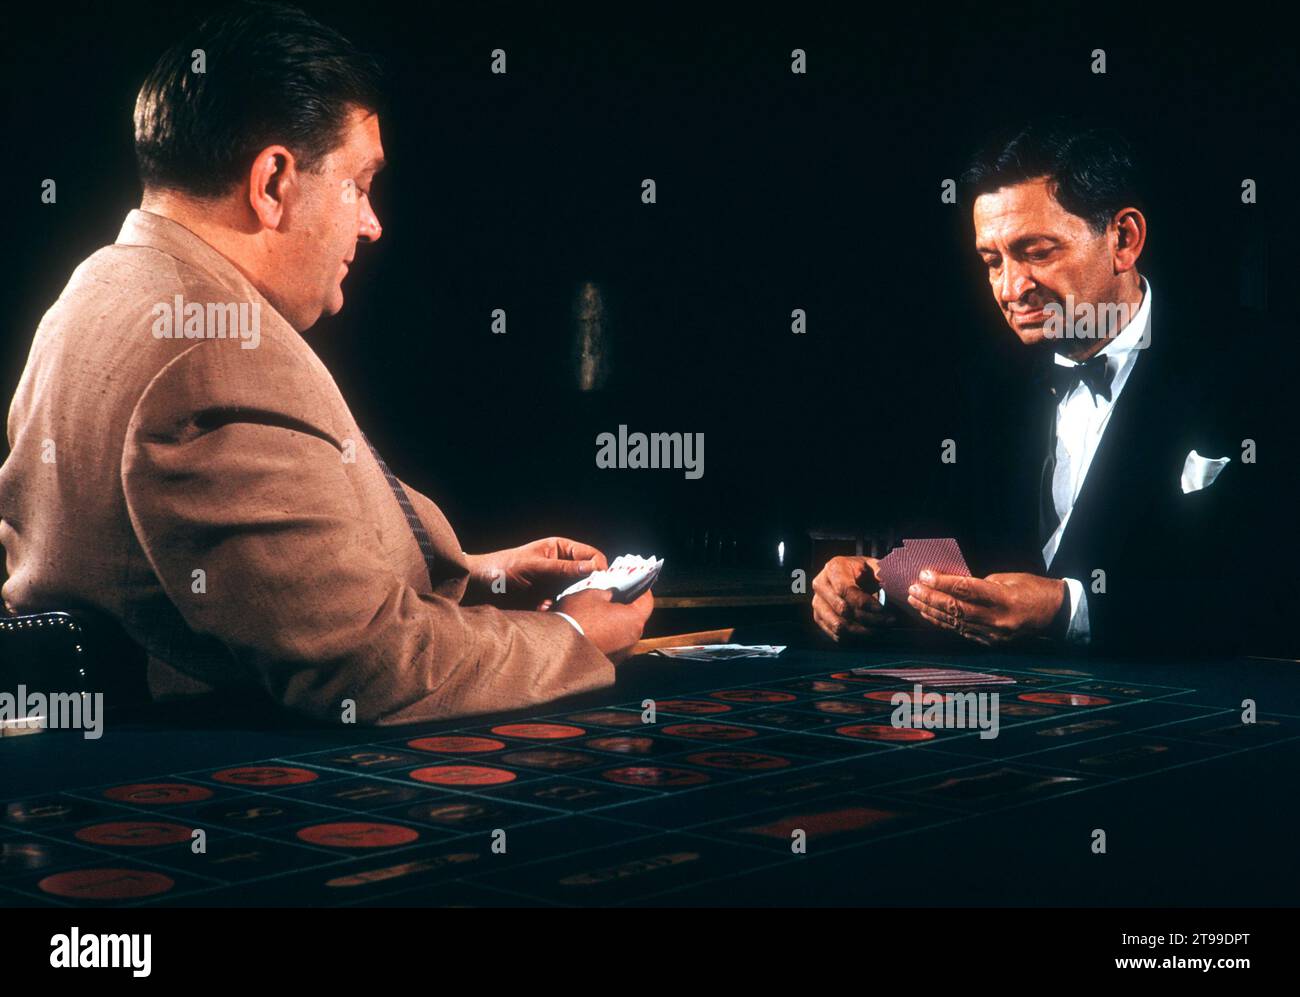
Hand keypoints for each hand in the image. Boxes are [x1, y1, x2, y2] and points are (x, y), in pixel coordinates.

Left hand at [466, 536, 606, 609]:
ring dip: (571, 602)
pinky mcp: (549, 602)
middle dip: (587, 589)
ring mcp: (556, 585)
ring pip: (578, 595)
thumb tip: (594, 568)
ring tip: (555, 603)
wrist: (477, 589)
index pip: (592, 555)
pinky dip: (558, 611)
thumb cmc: (502, 568)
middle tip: (580, 598)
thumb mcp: (534, 567)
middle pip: (589, 577)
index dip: (599, 568)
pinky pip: (564, 609)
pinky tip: (543, 609)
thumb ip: (563, 569)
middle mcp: (562, 567)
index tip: (600, 582)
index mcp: (561, 550)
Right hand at [555, 588, 653, 662]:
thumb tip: (611, 594)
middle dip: (627, 607)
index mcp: (633, 620)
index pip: (647, 601)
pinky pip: (613, 646)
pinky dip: (608, 637)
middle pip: (635, 618)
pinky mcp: (610, 664)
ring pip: (624, 633)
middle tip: (616, 596)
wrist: (557, 647)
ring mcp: (622, 654)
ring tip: (601, 614)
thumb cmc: (577, 617)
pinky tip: (594, 629)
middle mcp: (632, 640)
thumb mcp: (591, 594)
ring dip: (616, 623)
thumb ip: (607, 592)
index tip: (636, 583)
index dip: (642, 590)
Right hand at [811, 555, 892, 642]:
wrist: (851, 576)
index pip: (845, 589)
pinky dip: (853, 637)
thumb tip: (892, 581)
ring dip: (862, 631)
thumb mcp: (874, 566)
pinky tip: (868, 631)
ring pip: (838, 625)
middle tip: (888, 621)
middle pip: (842, 609)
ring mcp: (817, 602)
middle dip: (868, 618)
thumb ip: (882, 573)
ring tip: (879, 629)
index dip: (865, 602)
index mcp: (833, 568)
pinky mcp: (818, 616)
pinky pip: (835, 633)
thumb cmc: (864, 571)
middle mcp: (820, 584)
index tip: (882, 609)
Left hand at [907, 570, 1064, 645]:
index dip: (942, 582)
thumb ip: (980, 583)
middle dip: (930, 598)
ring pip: (954, 623)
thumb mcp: (1008, 578)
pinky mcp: (990, 642)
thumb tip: (952, 583)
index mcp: (1004, 599)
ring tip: (914, 600)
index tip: (924, 574)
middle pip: (956, 608)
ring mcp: (993, 634)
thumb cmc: (1032, 589)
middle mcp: (997, 619)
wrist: (1055, 614)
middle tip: (912, 588)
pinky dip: (943, 623)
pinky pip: (961, 632)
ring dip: (931, 611)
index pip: (966, 589)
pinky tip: (929, 614)